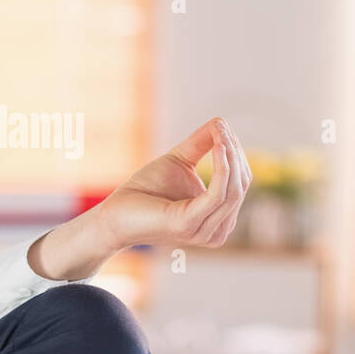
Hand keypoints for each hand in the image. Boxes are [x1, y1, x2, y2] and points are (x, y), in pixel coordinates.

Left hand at [95, 117, 251, 251]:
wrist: (114, 214)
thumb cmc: (145, 190)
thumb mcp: (180, 161)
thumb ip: (202, 144)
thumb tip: (222, 122)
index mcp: (218, 219)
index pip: (240, 183)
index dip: (236, 155)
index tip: (223, 127)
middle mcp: (217, 231)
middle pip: (240, 186)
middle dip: (235, 153)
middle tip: (222, 127)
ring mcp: (204, 231)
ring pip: (234, 189)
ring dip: (230, 156)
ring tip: (220, 132)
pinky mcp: (189, 224)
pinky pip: (218, 194)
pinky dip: (222, 167)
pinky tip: (217, 146)